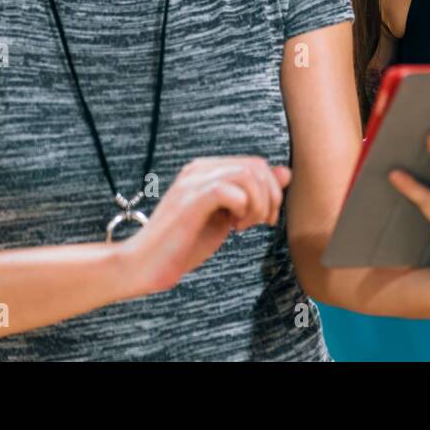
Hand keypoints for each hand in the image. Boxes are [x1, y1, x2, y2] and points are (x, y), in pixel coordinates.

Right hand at [122, 156, 291, 296]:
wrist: (143, 265)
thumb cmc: (183, 245)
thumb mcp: (227, 218)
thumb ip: (254, 195)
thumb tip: (285, 173)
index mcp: (206, 171)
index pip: (255, 164)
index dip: (271, 191)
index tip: (265, 218)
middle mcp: (199, 169)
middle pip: (256, 166)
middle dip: (270, 197)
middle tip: (260, 223)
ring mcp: (193, 182)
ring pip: (247, 175)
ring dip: (258, 204)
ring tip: (244, 225)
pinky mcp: (190, 199)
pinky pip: (230, 189)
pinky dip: (242, 209)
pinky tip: (233, 227)